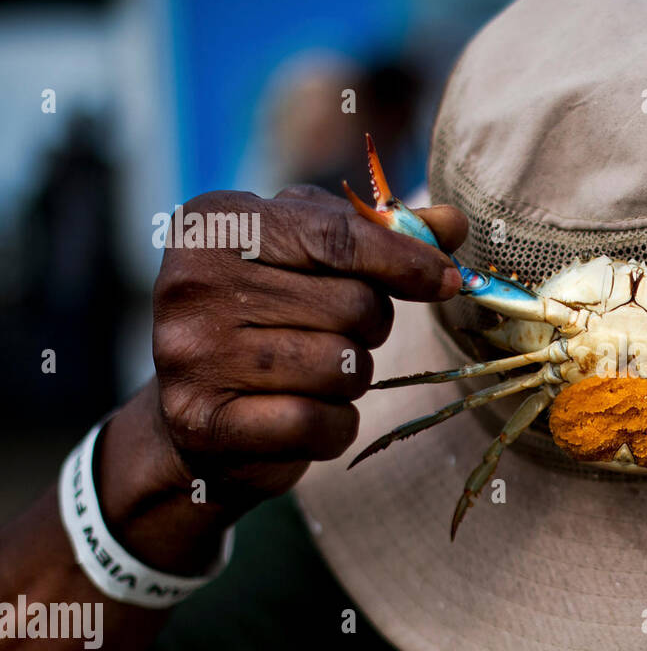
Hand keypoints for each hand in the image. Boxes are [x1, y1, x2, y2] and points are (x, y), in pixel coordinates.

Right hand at [98, 185, 465, 565]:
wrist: (196, 415)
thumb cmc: (270, 316)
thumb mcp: (316, 254)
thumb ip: (383, 235)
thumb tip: (453, 224)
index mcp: (218, 223)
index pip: (339, 236)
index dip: (408, 261)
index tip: (449, 280)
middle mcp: (192, 282)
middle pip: (353, 305)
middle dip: (371, 327)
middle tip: (341, 334)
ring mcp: (190, 354)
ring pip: (342, 367)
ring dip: (352, 378)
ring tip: (315, 374)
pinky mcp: (201, 421)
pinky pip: (318, 423)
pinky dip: (334, 426)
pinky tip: (306, 416)